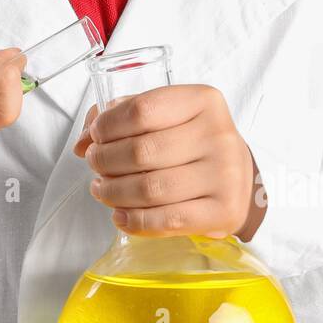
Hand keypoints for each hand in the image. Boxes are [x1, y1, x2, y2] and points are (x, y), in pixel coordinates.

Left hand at [71, 84, 266, 238]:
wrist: (238, 178)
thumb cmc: (192, 143)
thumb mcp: (165, 117)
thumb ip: (121, 117)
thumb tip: (83, 141)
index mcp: (203, 101)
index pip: (142, 109)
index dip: (108, 125)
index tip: (96, 137)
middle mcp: (219, 134)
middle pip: (142, 151)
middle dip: (105, 161)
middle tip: (95, 165)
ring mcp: (225, 174)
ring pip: (150, 188)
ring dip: (113, 192)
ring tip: (102, 189)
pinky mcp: (225, 210)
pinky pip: (168, 220)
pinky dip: (135, 221)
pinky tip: (120, 215)